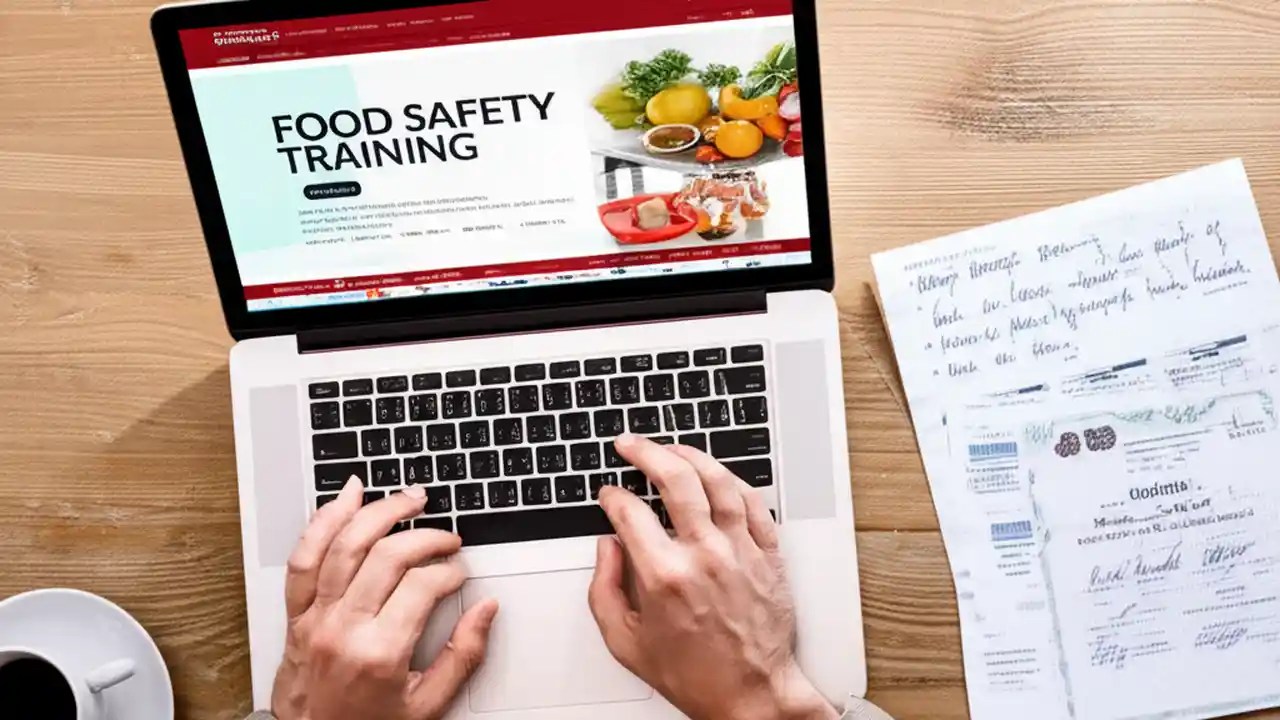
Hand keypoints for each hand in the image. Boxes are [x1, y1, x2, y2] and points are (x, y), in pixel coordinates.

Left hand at [272, 479, 497, 719]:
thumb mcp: (428, 707)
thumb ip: (462, 657)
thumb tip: (485, 611)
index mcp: (379, 653)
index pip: (421, 586)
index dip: (449, 571)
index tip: (459, 573)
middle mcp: (343, 629)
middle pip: (387, 556)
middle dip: (425, 537)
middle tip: (447, 537)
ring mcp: (314, 618)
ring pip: (343, 545)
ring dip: (378, 512)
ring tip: (407, 499)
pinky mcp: (296, 615)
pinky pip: (303, 559)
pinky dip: (323, 523)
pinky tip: (345, 501)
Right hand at [588, 435, 838, 719]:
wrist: (750, 694)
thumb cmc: (692, 673)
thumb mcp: (625, 642)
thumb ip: (603, 589)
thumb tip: (607, 547)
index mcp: (663, 576)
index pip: (630, 512)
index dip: (612, 496)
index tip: (609, 495)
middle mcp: (704, 555)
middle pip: (675, 479)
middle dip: (646, 452)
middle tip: (631, 444)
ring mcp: (740, 551)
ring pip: (718, 481)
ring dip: (691, 455)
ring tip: (672, 448)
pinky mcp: (767, 554)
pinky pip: (754, 502)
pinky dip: (733, 481)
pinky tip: (717, 474)